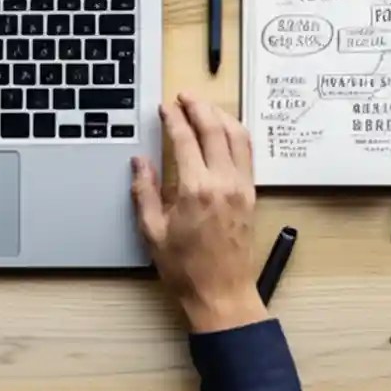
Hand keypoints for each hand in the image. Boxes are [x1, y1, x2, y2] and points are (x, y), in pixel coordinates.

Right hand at [131, 94, 267, 333]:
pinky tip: (226, 130)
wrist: (222, 294)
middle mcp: (223, 182)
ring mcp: (241, 187)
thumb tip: (139, 162)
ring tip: (205, 106)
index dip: (173, 118)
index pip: (184, 139)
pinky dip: (237, 134)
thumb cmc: (185, 269)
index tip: (165, 107)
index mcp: (195, 190)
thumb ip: (144, 191)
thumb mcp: (152, 231)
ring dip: (221, 115)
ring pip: (237, 136)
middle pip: (214, 129)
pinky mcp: (251, 195)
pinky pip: (248, 153)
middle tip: (184, 96)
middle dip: (198, 107)